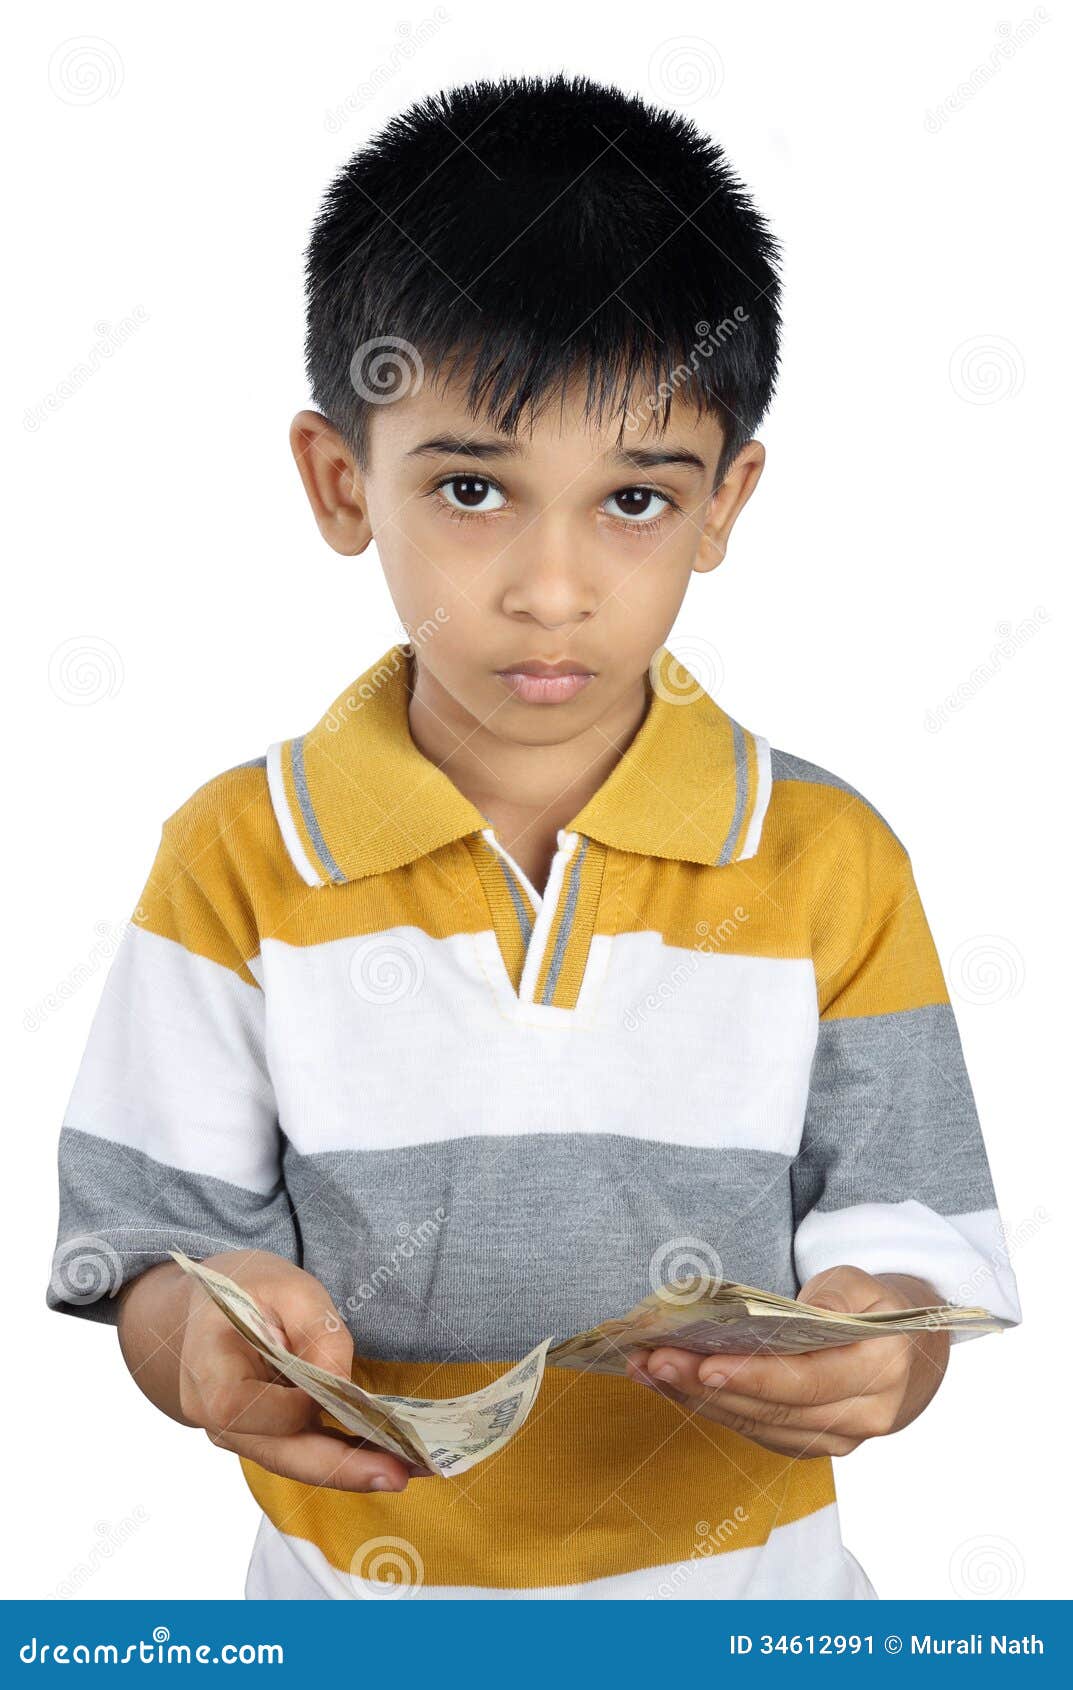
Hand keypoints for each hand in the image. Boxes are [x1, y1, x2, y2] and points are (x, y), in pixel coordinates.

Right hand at [122, 1249, 426, 1492]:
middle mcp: (212, 1417)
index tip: (339, 1395)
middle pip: (278, 1452)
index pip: (247, 1410)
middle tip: (402, 1472)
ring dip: (349, 1468)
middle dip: (342, 1467)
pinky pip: (300, 1451)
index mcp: (208, 1371)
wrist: (214, 1304)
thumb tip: (346, 1390)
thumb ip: (318, 1333)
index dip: (292, 1409)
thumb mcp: (289, 1288)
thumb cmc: (249, 1287)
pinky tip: (385, 1458)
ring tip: (409, 1468)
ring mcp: (235, 1434)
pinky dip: (341, 1456)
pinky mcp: (261, 1437)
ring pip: (294, 1460)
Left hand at [625, 1266, 950, 1458]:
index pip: (808, 1381)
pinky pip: (756, 1431)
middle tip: (654, 1360)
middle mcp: (861, 1417)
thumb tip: (799, 1314)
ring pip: (758, 1426)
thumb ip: (836, 1296)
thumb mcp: (867, 1285)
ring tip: (648, 1369)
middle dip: (707, 1386)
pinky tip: (673, 1385)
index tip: (704, 1362)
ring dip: (697, 1399)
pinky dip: (712, 1408)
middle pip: (773, 1409)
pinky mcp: (810, 1445)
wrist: (912, 1355)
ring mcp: (836, 1440)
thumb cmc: (881, 1310)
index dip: (754, 1376)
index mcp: (882, 1372)